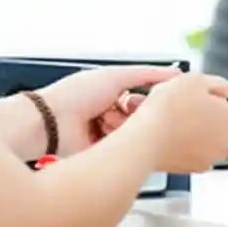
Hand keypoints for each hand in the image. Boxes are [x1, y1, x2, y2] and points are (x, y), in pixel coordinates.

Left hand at [37, 66, 180, 154]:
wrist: (51, 122)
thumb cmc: (75, 94)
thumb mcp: (117, 76)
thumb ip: (149, 74)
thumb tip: (176, 74)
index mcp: (110, 92)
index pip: (143, 96)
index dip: (149, 97)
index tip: (154, 96)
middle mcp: (109, 113)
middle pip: (140, 116)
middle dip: (136, 112)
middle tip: (124, 108)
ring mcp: (105, 134)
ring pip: (133, 132)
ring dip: (124, 125)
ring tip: (106, 120)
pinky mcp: (103, 152)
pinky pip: (123, 147)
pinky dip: (118, 140)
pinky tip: (105, 133)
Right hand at [129, 72, 227, 172]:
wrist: (146, 138)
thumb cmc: (169, 108)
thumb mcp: (196, 80)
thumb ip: (218, 84)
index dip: (215, 96)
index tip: (200, 95)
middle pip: (222, 122)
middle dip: (208, 114)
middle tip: (184, 106)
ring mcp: (212, 157)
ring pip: (208, 138)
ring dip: (196, 130)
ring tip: (175, 121)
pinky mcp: (195, 168)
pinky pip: (195, 152)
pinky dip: (187, 145)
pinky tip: (172, 136)